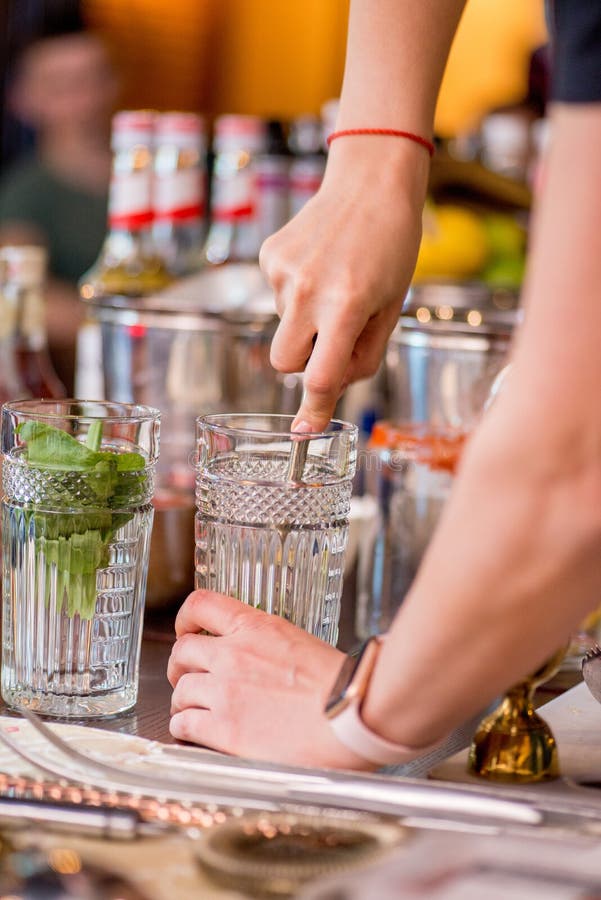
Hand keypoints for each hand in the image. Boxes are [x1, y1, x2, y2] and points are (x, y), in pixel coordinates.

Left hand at [167, 590, 374, 768]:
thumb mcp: (299, 642)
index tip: (186, 630)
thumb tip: (261, 657)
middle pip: (182, 651)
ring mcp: (225, 691)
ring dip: (182, 701)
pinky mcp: (224, 728)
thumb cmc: (339, 684)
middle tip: (187, 677)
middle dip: (181, 666)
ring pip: (179, 690)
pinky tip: (195, 731)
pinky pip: (184, 724)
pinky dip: (184, 727)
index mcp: (255, 627)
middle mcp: (233, 654)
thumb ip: (268, 645)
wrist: (351, 716)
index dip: (185, 618)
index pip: (201, 605)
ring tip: (192, 710)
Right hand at [260, 138, 428, 431]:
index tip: (304, 432)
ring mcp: (283, 272)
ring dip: (307, 319)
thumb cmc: (392, 248)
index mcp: (346, 305)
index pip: (320, 376)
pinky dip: (299, 292)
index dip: (313, 409)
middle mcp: (308, 290)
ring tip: (336, 280)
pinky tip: (320, 264)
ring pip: (284, 327)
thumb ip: (363, 355)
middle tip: (334, 334)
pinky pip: (279, 296)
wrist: (371, 182)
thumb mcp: (392, 308)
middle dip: (305, 361)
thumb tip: (329, 386)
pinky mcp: (270, 256)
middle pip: (284, 362)